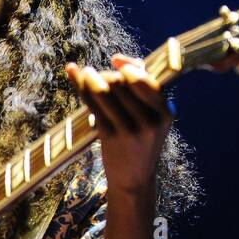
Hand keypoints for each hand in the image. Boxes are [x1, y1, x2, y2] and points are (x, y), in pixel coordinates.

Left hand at [66, 54, 174, 195]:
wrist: (133, 179)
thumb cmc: (141, 141)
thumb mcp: (151, 117)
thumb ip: (140, 86)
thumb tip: (117, 58)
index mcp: (165, 113)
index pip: (146, 80)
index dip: (129, 67)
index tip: (115, 61)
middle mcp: (150, 121)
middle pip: (123, 83)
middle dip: (108, 75)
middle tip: (98, 77)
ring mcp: (130, 130)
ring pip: (106, 91)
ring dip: (91, 77)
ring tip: (85, 73)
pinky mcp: (110, 136)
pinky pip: (93, 105)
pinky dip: (81, 88)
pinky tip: (74, 76)